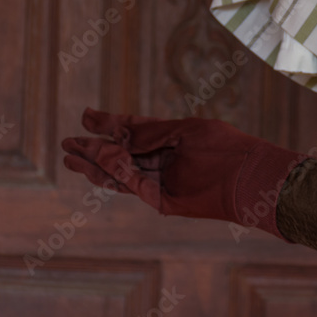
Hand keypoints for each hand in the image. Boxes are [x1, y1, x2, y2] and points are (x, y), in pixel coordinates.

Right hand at [61, 107, 291, 217]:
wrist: (248, 177)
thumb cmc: (224, 147)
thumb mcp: (183, 131)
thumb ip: (149, 133)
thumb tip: (119, 132)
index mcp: (172, 138)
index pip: (134, 129)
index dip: (110, 122)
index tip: (87, 115)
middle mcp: (165, 160)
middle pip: (122, 153)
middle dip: (94, 147)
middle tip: (67, 142)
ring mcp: (163, 181)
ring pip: (121, 173)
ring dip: (94, 165)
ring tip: (69, 157)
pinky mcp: (163, 200)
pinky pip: (131, 185)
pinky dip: (112, 174)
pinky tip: (94, 162)